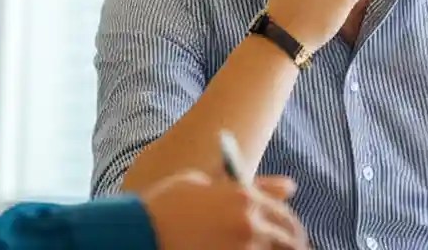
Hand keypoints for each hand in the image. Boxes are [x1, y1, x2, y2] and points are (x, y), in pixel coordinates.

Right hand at [142, 171, 309, 248]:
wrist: (136, 233)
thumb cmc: (166, 206)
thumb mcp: (206, 185)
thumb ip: (252, 186)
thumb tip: (291, 186)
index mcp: (245, 198)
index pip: (286, 218)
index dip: (291, 230)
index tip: (290, 238)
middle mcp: (249, 224)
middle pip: (290, 242)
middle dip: (290, 247)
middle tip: (288, 249)